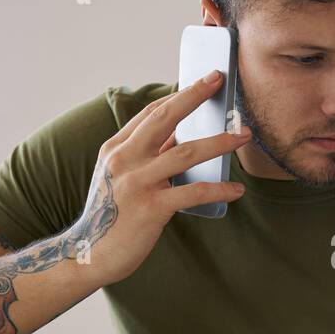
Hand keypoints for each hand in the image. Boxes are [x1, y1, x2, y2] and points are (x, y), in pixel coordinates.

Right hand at [73, 70, 249, 285]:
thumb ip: (146, 157)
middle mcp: (124, 159)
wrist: (91, 253)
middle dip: (194, 95)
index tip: (203, 83)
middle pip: (165, 118)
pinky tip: (236, 190)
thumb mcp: (120, 177)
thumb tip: (179, 137)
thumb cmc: (111, 215)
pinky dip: (219, 189)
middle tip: (219, 80)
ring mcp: (137, 182)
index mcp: (116, 149)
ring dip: (219, 142)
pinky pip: (194, 192)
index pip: (151, 113)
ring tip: (243, 135)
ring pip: (186, 152)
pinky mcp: (151, 208)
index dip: (179, 96)